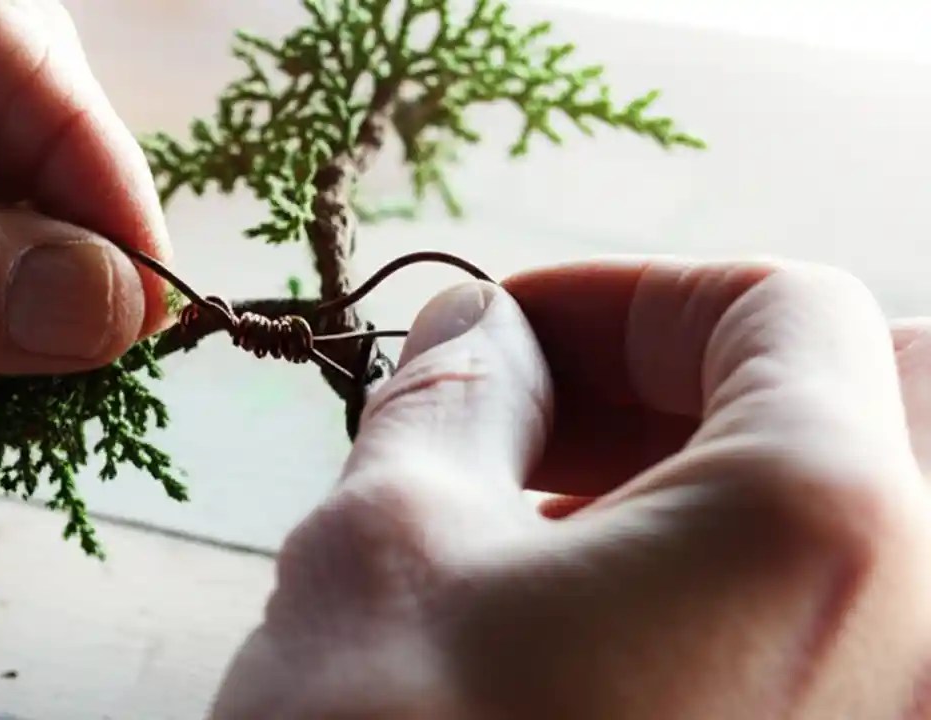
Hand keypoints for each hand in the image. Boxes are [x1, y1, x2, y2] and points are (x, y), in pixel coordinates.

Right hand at [209, 259, 930, 718]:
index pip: (778, 310)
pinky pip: (841, 645)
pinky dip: (735, 595)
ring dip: (722, 485)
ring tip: (556, 528)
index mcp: (830, 527)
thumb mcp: (383, 544)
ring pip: (870, 532)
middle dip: (710, 380)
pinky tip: (597, 635)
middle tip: (561, 417)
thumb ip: (450, 394)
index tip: (503, 336)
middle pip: (878, 406)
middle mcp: (925, 639)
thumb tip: (477, 330)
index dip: (622, 298)